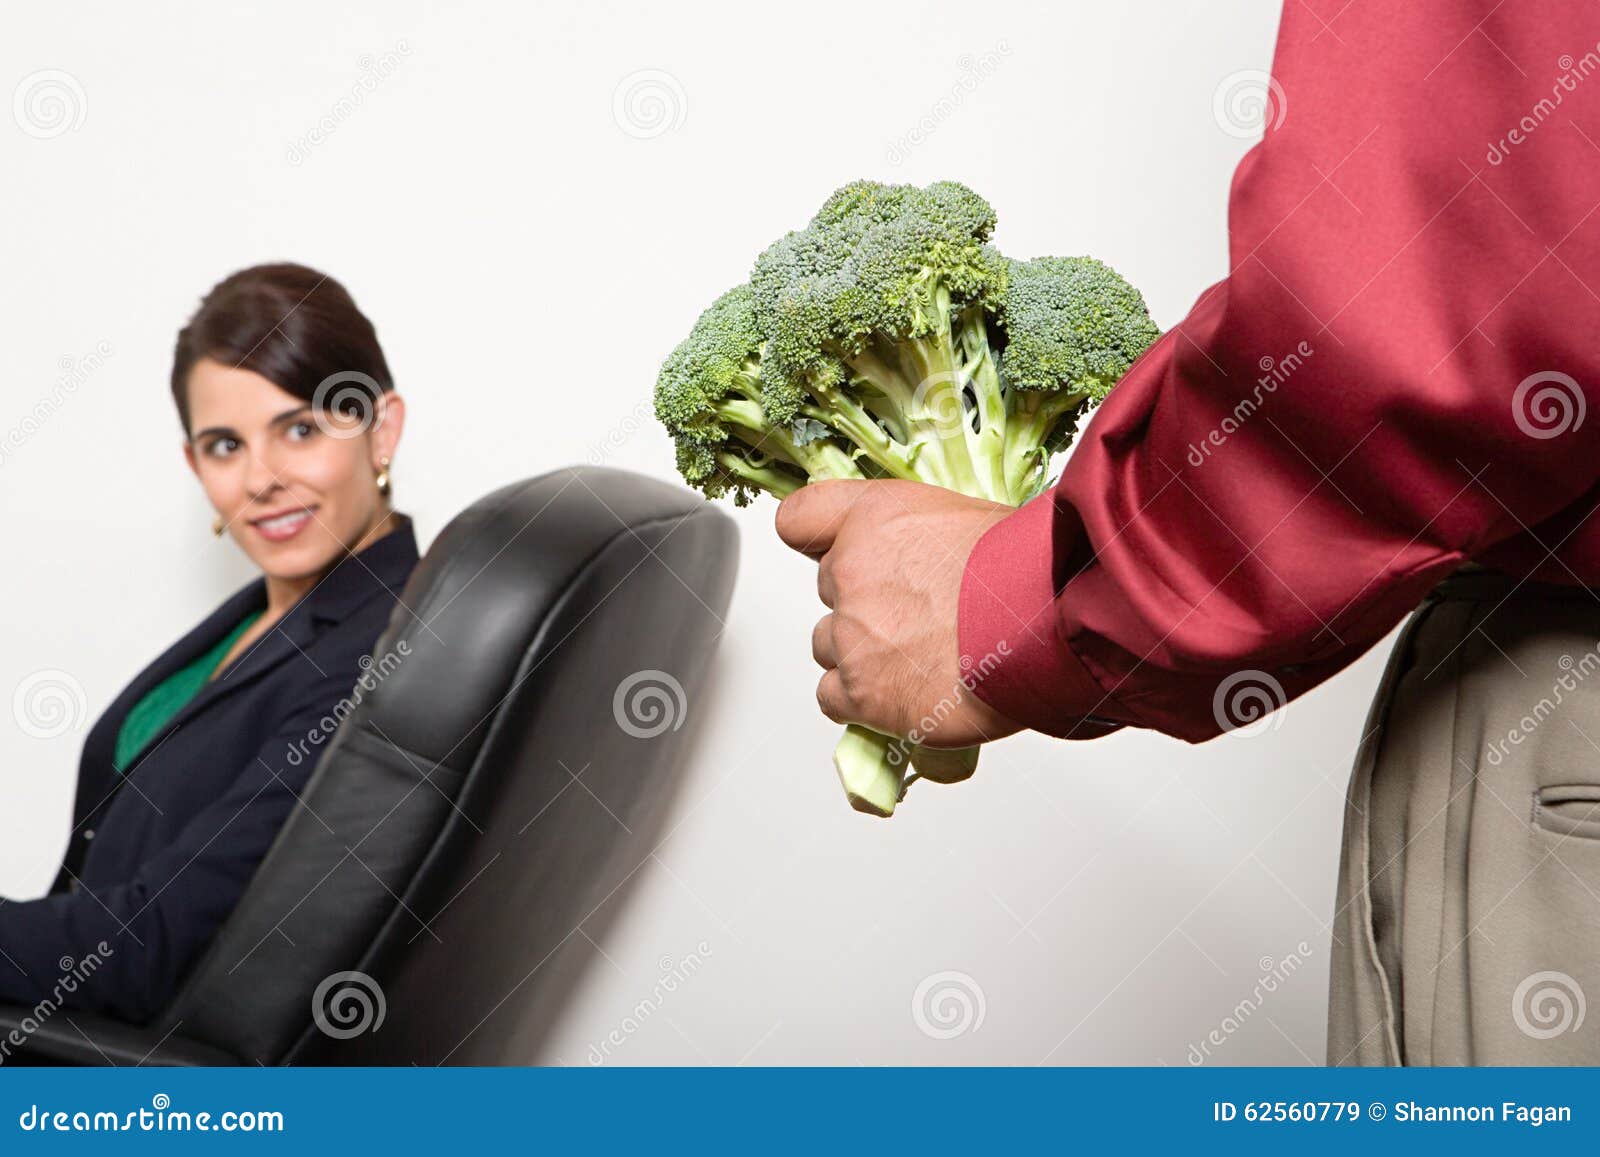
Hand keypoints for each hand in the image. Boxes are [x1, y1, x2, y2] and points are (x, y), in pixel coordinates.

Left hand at [774, 479, 1024, 747]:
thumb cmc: (1028, 568)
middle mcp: (850, 571)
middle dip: (866, 601)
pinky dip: (863, 701)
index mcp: (873, 516)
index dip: (817, 539)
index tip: (834, 550)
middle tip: (921, 614)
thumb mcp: (970, 518)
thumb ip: (922, 538)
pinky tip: (906, 692)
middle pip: (830, 589)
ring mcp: (852, 634)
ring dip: (863, 652)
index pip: (799, 518)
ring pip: (829, 645)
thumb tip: (924, 559)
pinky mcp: (863, 693)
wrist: (1049, 622)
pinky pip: (832, 697)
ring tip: (921, 656)